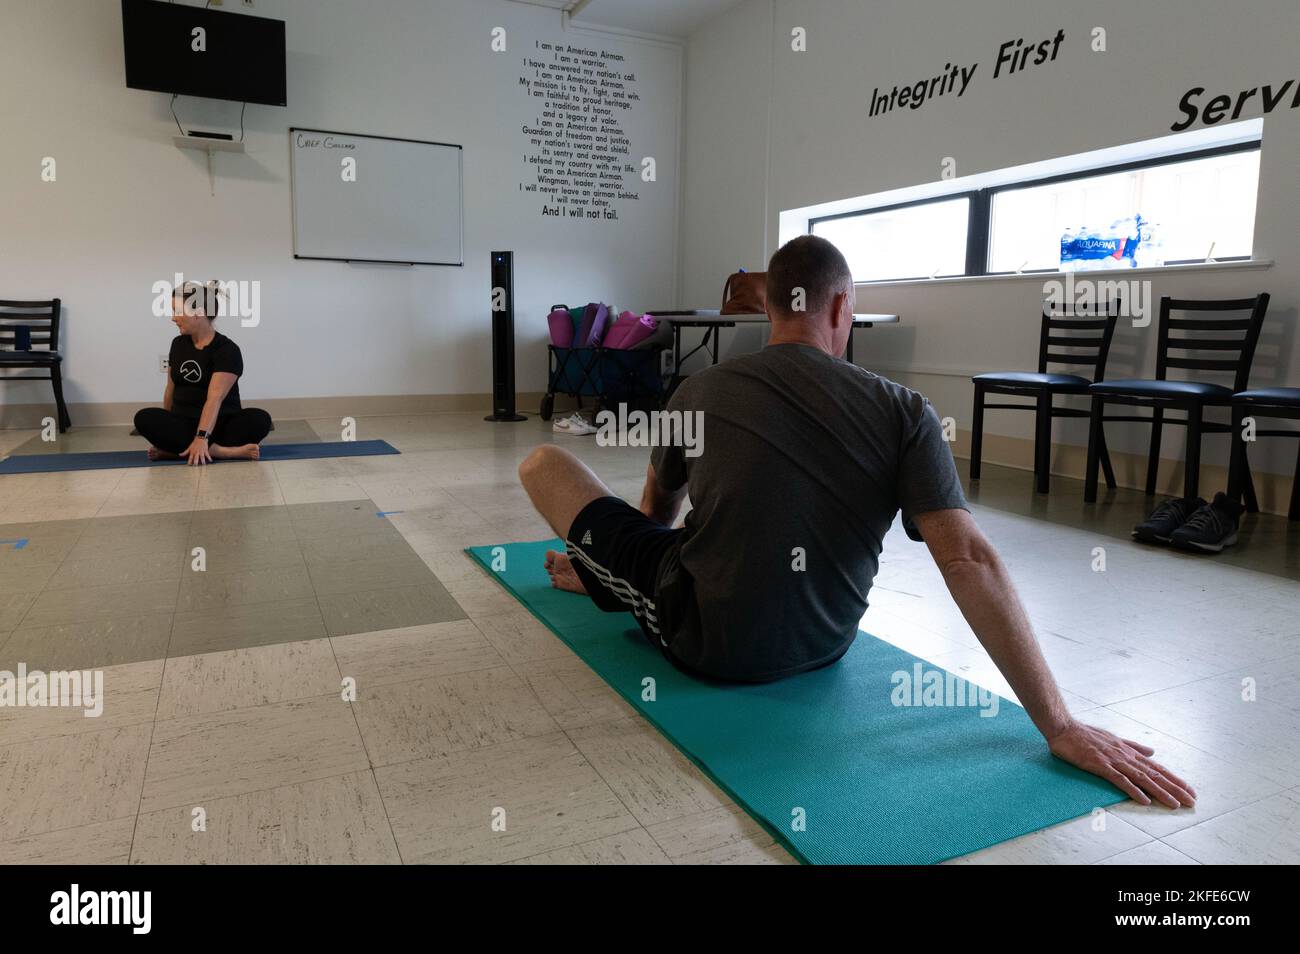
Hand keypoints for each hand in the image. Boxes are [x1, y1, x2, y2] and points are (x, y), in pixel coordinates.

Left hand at [185, 436, 211, 465]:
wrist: (200, 438)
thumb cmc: (194, 444)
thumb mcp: (189, 448)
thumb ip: (184, 452)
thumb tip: (179, 455)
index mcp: (192, 452)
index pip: (190, 458)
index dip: (189, 461)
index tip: (189, 465)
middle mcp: (196, 452)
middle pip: (196, 457)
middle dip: (196, 461)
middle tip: (196, 465)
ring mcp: (201, 451)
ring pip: (202, 456)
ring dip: (203, 460)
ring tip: (203, 464)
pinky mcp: (205, 450)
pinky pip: (207, 454)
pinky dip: (209, 458)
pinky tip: (210, 461)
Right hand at [1047, 721, 1194, 808]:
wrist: (1064, 728)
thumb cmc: (1086, 734)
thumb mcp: (1114, 738)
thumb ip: (1134, 746)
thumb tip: (1152, 751)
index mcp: (1129, 751)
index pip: (1157, 767)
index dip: (1174, 779)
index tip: (1189, 790)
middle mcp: (1126, 756)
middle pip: (1154, 774)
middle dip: (1175, 788)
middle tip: (1191, 801)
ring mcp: (1114, 760)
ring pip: (1142, 778)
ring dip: (1160, 791)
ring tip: (1175, 804)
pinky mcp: (1100, 765)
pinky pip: (1120, 780)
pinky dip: (1133, 790)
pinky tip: (1144, 800)